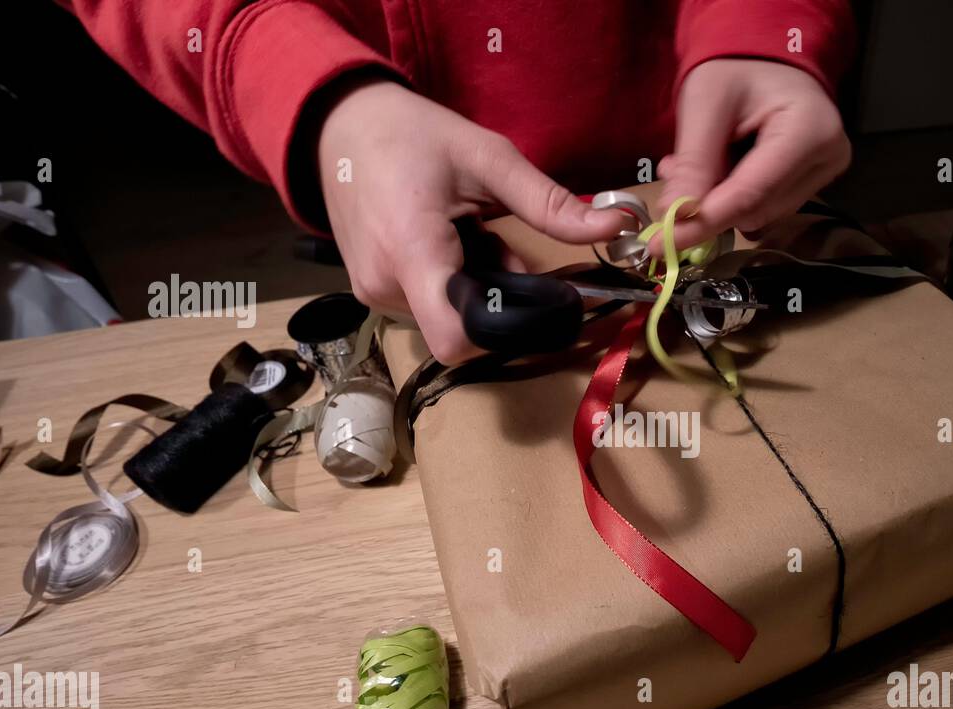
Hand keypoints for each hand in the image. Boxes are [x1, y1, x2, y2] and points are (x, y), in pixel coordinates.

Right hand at [317, 79, 624, 363]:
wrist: (337, 126)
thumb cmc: (411, 135)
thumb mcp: (488, 157)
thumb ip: (549, 203)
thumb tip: (615, 228)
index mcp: (412, 250)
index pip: (456, 339)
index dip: (502, 331)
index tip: (531, 300)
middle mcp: (385, 284)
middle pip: (462, 325)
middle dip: (496, 294)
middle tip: (498, 241)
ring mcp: (372, 293)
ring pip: (447, 316)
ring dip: (474, 286)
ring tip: (466, 232)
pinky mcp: (370, 292)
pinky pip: (426, 305)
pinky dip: (450, 282)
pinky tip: (446, 241)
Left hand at [657, 59, 851, 251]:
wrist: (765, 60)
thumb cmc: (736, 68)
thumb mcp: (705, 101)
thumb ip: (694, 161)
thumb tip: (677, 218)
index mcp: (809, 129)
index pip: (752, 192)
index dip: (706, 219)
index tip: (664, 242)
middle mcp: (828, 157)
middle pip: (756, 209)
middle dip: (710, 205)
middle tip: (674, 177)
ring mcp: (824, 173)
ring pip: (759, 215)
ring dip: (718, 202)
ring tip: (696, 164)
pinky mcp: (814, 183)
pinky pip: (765, 208)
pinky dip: (732, 199)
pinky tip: (719, 170)